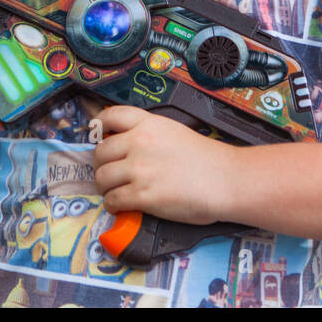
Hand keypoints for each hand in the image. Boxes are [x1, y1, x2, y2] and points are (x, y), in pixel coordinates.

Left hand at [91, 106, 237, 225]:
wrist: (226, 180)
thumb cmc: (208, 160)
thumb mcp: (174, 132)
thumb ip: (149, 134)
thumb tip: (127, 144)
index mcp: (149, 124)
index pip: (110, 116)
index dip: (98, 126)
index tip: (96, 134)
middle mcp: (139, 143)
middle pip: (100, 152)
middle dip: (101, 165)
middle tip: (109, 172)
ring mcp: (139, 169)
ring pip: (102, 177)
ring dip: (105, 187)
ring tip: (114, 191)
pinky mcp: (142, 195)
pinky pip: (112, 199)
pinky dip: (112, 204)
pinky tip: (121, 205)